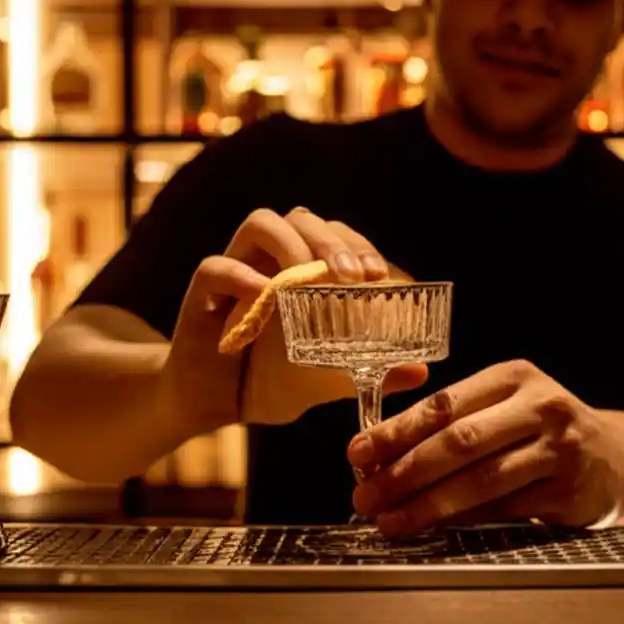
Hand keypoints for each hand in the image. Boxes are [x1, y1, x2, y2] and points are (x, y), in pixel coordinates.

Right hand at [165, 207, 427, 429]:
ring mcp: (235, 268)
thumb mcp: (327, 379)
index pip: (333, 233)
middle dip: (332, 241)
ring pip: (261, 222)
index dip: (358, 244)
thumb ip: (368, 373)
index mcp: (302, 267)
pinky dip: (242, 276)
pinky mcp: (202, 293)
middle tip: (352, 276)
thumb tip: (420, 372)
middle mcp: (270, 257)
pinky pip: (216, 266)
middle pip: (301, 218)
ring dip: (293, 245)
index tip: (378, 274)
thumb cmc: (272, 382)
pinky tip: (264, 298)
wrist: (216, 405)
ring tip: (310, 281)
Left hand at [347, 360, 623, 537]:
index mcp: (514, 376)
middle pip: (459, 441)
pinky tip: (433, 528)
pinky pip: (503, 510)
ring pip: (480, 481)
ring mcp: (558, 450)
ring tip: (391, 519)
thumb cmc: (540, 429)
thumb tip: (379, 450)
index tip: (358, 452)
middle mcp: (541, 406)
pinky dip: (463, 521)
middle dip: (404, 471)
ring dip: (428, 505)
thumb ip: (453, 416)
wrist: (613, 458)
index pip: (444, 404)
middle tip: (366, 494)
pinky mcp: (567, 491)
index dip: (396, 430)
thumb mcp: (505, 403)